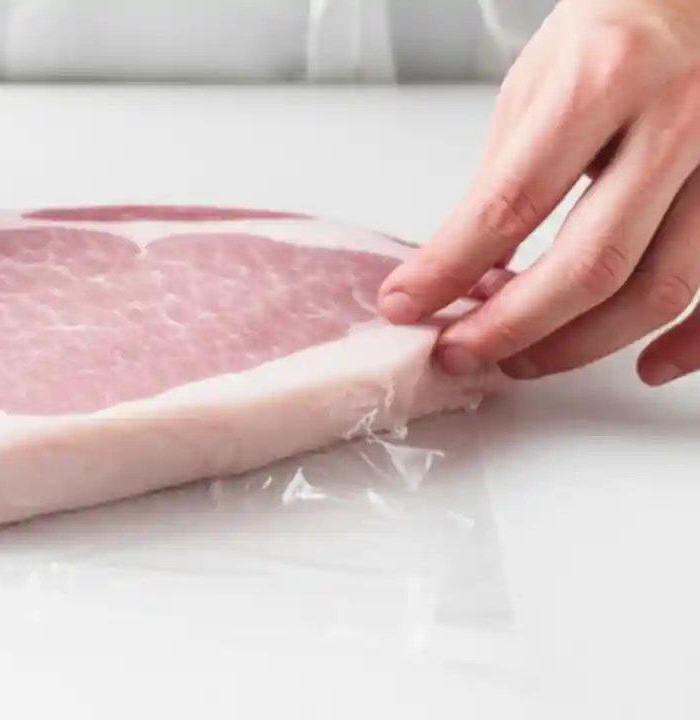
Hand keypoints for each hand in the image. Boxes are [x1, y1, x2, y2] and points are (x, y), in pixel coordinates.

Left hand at [378, 0, 699, 386]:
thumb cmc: (616, 28)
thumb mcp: (539, 82)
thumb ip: (506, 175)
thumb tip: (463, 268)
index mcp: (604, 78)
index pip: (511, 201)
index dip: (449, 266)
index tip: (406, 303)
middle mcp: (677, 118)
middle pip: (591, 261)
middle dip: (511, 325)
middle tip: (459, 349)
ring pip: (658, 288)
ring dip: (579, 344)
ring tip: (519, 358)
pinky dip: (689, 344)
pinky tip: (641, 365)